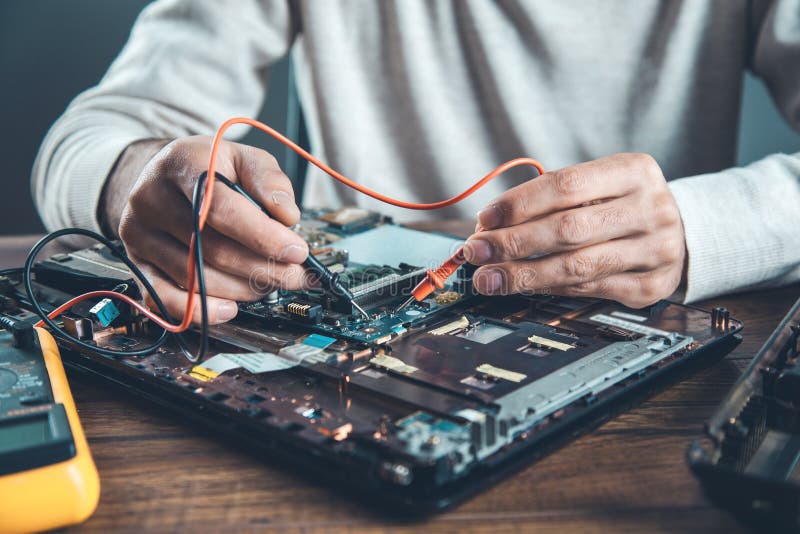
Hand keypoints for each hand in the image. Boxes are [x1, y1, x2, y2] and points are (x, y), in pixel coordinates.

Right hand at [117, 136, 308, 323]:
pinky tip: (232, 307)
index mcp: (182, 163)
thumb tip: (287, 217)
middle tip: (295, 275)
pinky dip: (203, 310)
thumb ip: (269, 180)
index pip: (221, 208)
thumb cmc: (210, 167)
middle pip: (212, 248)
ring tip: (270, 283)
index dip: (262, 236)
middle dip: (262, 268)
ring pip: (196, 277)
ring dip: (242, 289)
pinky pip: (165, 299)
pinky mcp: (138, 262)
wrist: (165, 174)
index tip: (296, 252)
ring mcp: (139, 234)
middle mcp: (152, 199)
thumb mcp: (244, 157)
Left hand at [462, 153, 685, 307]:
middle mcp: (650, 208)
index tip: (483, 219)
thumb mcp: (598, 185)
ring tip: (489, 278)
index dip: (518, 204)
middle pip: (568, 229)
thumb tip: (488, 228)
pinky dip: (551, 289)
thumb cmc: (622, 204)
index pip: (566, 185)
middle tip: (476, 253)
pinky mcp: (652, 284)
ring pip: (577, 266)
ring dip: (524, 274)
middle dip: (513, 243)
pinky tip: (526, 285)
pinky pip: (590, 289)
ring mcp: (656, 249)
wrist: (684, 230)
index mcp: (634, 171)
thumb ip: (550, 201)